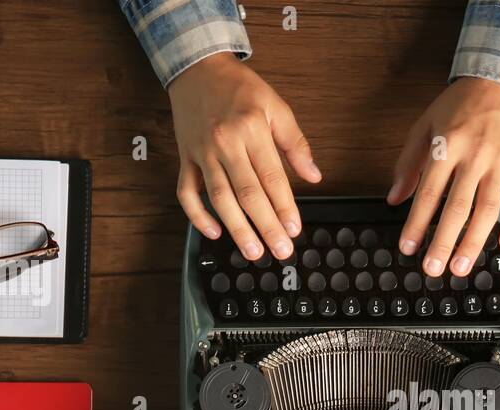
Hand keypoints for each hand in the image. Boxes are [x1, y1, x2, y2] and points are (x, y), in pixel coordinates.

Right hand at [168, 53, 320, 259]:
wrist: (198, 68)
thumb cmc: (239, 88)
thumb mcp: (276, 106)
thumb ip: (295, 143)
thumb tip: (313, 175)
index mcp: (252, 129)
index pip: (272, 177)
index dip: (284, 207)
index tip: (294, 229)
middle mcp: (225, 143)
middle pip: (248, 194)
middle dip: (266, 226)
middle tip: (280, 251)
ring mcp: (202, 153)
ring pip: (219, 198)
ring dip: (237, 229)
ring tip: (253, 251)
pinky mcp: (186, 158)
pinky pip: (187, 192)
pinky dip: (198, 215)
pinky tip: (214, 232)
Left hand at [388, 77, 499, 276]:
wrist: (498, 81)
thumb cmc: (459, 106)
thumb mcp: (424, 126)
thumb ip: (408, 163)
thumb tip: (396, 198)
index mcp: (446, 145)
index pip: (429, 192)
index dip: (417, 223)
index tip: (408, 247)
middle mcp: (475, 156)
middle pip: (458, 207)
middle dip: (444, 242)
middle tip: (433, 269)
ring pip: (489, 208)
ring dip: (475, 241)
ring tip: (462, 267)